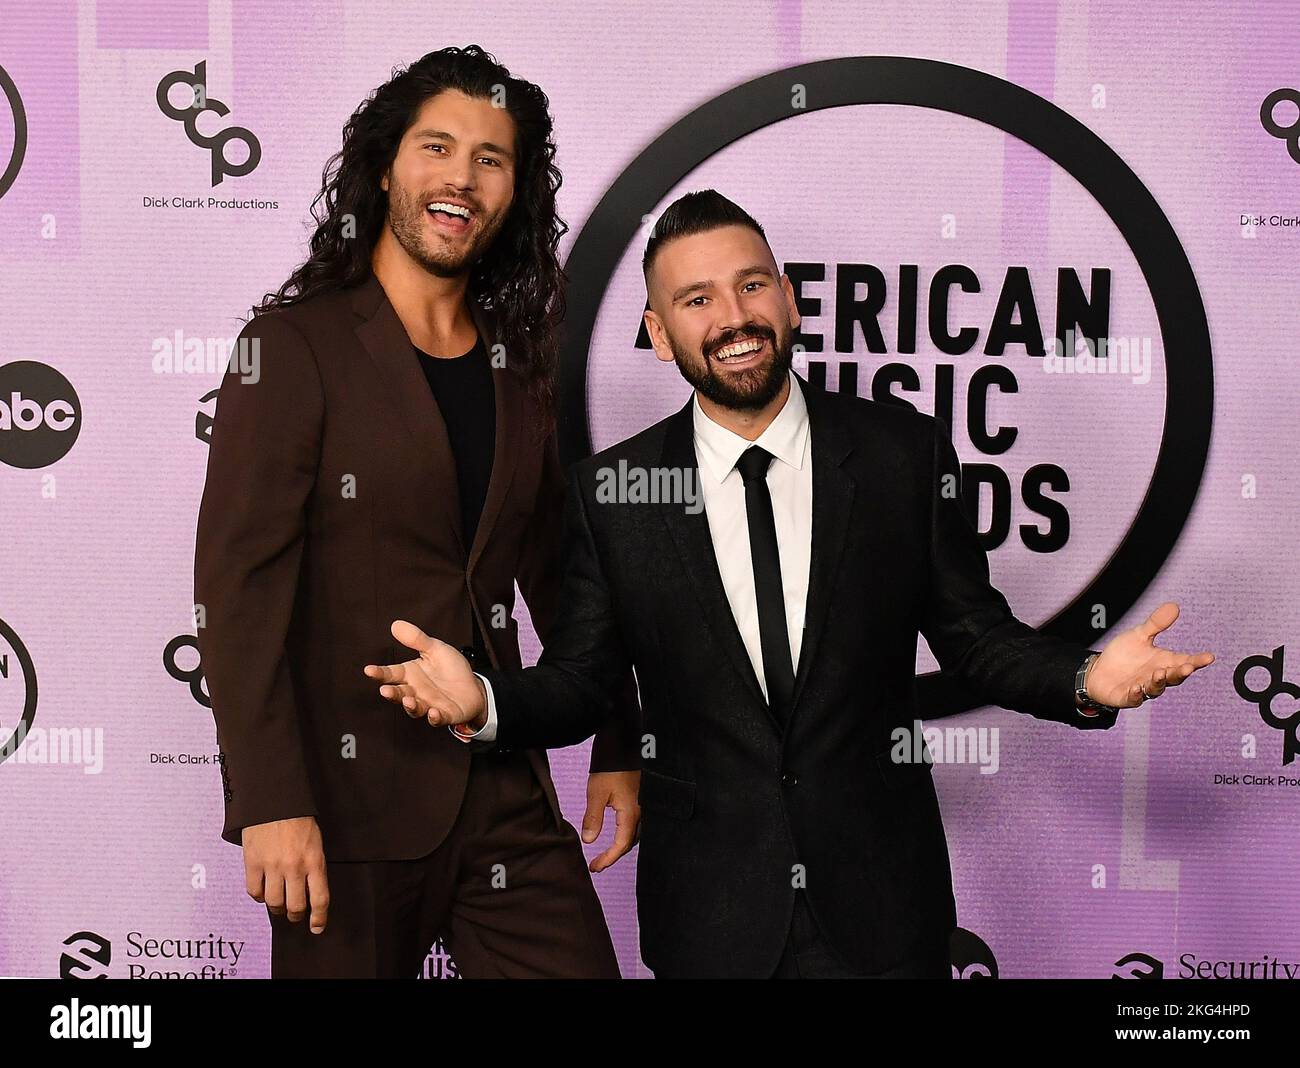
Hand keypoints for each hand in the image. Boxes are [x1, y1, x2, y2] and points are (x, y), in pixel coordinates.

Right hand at [242, 815, 329, 933]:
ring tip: (278, 905)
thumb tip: (311, 892)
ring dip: (277, 908)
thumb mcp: (316, 842)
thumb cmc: (298, 820)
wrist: (274, 800)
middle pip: (295, 906)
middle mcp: (294, 867)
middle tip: (294, 914)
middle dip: (295, 915)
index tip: (317, 927)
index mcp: (314, 861)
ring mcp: (272, 866)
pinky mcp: (252, 863)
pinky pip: (254, 891)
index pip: (320, 899)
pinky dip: (258, 896)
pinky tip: (262, 892)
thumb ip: (314, 867)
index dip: (319, 918)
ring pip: (273, 902)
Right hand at [363, 620, 486, 728]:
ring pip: (415, 708)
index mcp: (410, 675)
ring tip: (408, 700)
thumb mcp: (435, 649)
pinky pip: (438, 718)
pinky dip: (434, 717)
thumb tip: (396, 624)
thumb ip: (416, 639)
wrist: (472, 686)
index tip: (368, 670)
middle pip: (399, 694)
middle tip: (385, 690)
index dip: (379, 673)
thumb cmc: (450, 668)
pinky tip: (433, 712)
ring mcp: (429, 704)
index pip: (391, 674)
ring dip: (410, 706)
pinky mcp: (444, 715)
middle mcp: (416, 692)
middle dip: (391, 693)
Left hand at [582, 770, 640, 872]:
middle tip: (598, 864)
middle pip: (630, 843)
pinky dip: (628, 834)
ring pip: (636, 835)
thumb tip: (588, 841)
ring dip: (622, 846)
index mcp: (631, 813)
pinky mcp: (643, 801)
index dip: (608, 859)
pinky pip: (638, 825)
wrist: (623, 749)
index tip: (594, 867)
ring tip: (606, 853)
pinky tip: (620, 834)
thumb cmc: (610, 768)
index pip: (621, 846)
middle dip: (614, 856)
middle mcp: (641, 813)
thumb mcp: (596, 793)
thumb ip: (593, 818)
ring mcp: (644, 807)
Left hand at [1087, 602, 1214, 707]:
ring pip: (1156, 688)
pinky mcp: (1127, 697)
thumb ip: (1156, 624)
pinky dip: (1136, 694)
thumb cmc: (1123, 655)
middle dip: (1181, 672)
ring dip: (1159, 682)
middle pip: (1174, 677)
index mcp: (1163, 662)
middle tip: (1188, 667)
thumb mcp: (1139, 635)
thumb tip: (1174, 606)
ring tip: (1159, 673)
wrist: (1098, 671)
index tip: (1209, 657)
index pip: (1185, 661)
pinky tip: (1136, 688)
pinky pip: (1134, 698)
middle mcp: (1157, 676)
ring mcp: (1143, 688)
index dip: (1198, 660)